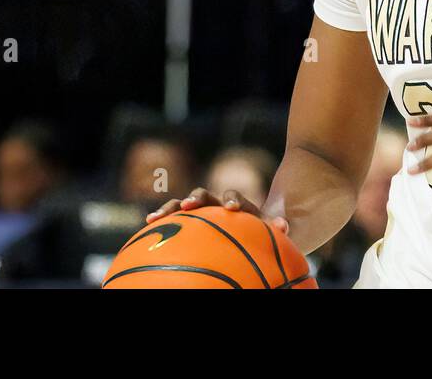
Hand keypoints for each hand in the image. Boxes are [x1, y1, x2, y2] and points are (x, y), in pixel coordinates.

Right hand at [145, 186, 289, 234]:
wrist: (251, 235)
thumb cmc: (262, 236)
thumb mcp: (272, 234)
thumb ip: (276, 228)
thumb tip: (284, 225)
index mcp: (238, 207)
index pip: (233, 197)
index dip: (232, 199)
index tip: (231, 208)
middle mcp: (216, 206)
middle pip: (205, 196)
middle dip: (196, 197)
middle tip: (190, 204)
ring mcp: (201, 214)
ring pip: (184, 206)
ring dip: (172, 208)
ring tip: (155, 217)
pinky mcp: (189, 223)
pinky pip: (173, 222)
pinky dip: (162, 220)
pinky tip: (146, 224)